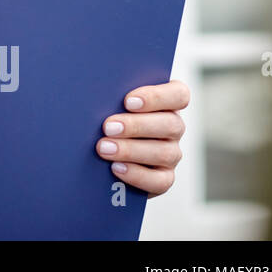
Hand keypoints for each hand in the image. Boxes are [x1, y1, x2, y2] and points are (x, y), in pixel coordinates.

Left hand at [96, 80, 189, 195]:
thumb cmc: (102, 115)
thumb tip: (93, 90)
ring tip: (104, 148)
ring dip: (131, 150)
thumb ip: (110, 94)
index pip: (178, 94)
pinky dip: (137, 175)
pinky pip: (160, 181)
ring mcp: (171, 153)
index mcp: (166, 102)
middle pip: (171, 124)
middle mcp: (173, 127)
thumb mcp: (108, 102)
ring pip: (165, 153)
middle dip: (136, 126)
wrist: (96, 154)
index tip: (128, 101)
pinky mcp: (163, 178)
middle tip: (108, 127)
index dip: (157, 97)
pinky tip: (116, 168)